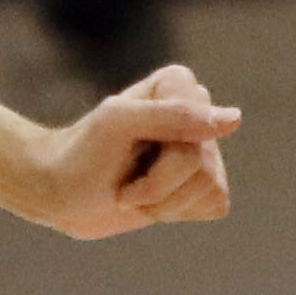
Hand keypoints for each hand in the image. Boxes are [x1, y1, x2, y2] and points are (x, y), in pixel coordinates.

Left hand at [24, 62, 239, 237]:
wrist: (61, 195)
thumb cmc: (82, 153)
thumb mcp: (117, 124)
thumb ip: (172, 115)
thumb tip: (234, 119)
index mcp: (178, 83)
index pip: (198, 128)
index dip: (161, 153)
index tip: (125, 144)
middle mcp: (198, 112)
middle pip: (201, 163)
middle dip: (157, 183)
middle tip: (123, 179)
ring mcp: (204, 149)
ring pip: (211, 188)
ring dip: (163, 201)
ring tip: (133, 189)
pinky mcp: (203, 183)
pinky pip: (214, 205)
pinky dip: (176, 211)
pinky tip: (150, 201)